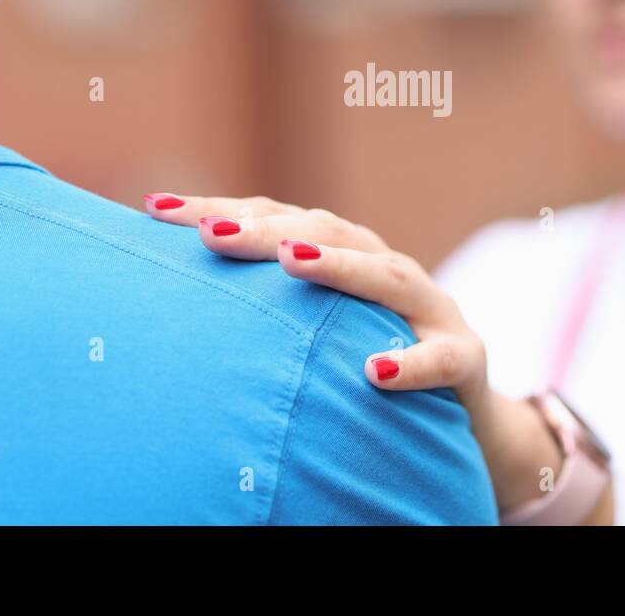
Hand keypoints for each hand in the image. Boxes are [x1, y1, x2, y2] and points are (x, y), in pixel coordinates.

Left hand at [141, 192, 607, 519]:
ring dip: (339, 267)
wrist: (466, 416)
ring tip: (290, 261)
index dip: (223, 209)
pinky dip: (410, 363)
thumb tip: (169, 294)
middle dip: (267, 228)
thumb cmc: (372, 360)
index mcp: (347, 253)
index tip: (158, 210)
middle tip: (211, 233)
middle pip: (327, 232)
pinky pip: (440, 359)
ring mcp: (431, 308)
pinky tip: (374, 372)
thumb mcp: (320, 330)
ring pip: (387, 276)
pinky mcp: (464, 357)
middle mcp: (387, 266)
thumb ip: (267, 308)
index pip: (280, 219)